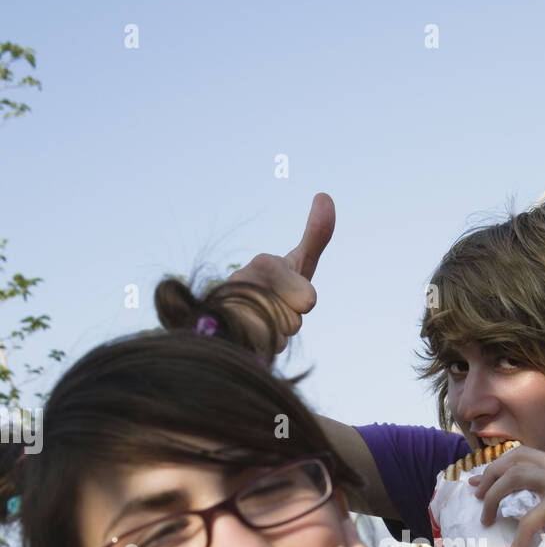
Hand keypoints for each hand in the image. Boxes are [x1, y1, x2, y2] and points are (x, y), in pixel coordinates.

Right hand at [224, 192, 335, 354]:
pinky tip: (246, 340)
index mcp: (265, 264)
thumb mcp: (298, 264)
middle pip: (293, 323)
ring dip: (272, 339)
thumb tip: (324, 194)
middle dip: (288, 324)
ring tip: (258, 325)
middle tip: (274, 312)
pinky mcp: (217, 336)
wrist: (231, 320)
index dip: (303, 301)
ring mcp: (227, 308)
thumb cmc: (273, 290)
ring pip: (275, 341)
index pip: (308, 298)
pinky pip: (256, 352)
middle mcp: (241, 281)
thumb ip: (315, 236)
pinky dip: (257, 350)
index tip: (295, 294)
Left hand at [467, 445, 544, 546]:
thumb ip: (536, 503)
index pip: (526, 455)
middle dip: (491, 473)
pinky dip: (515, 544)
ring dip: (493, 498)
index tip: (479, 482)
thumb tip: (499, 502)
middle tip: (476, 495)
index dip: (499, 466)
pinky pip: (527, 520)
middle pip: (518, 457)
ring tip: (485, 520)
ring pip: (516, 476)